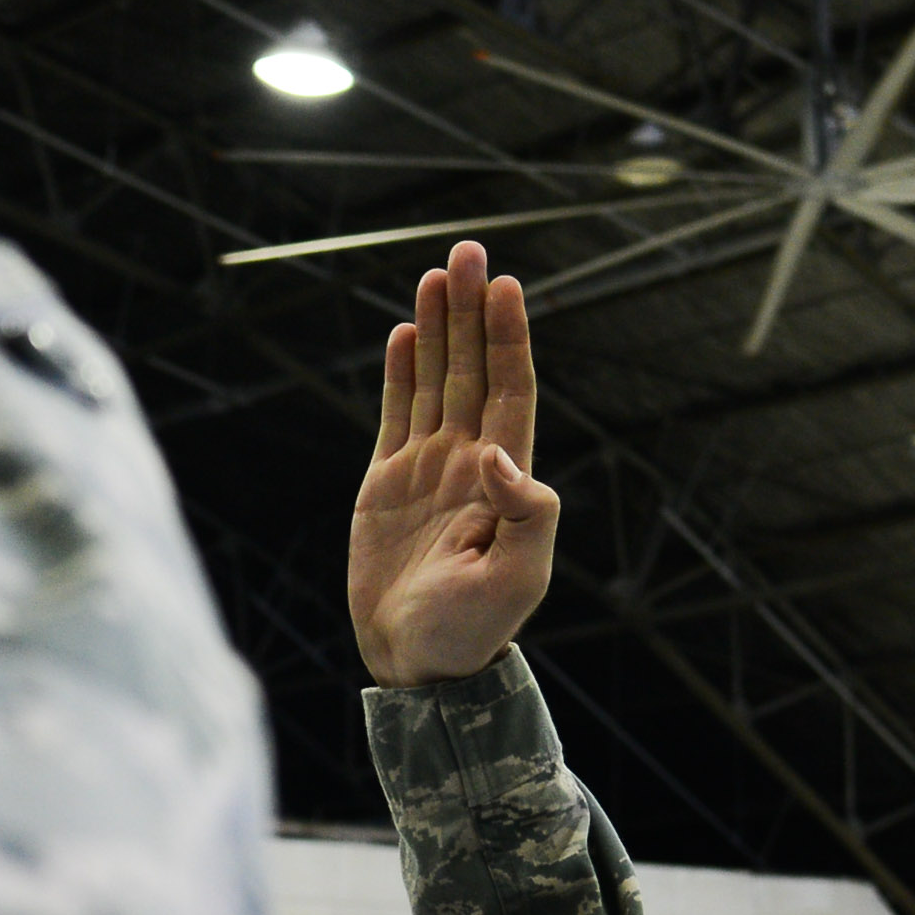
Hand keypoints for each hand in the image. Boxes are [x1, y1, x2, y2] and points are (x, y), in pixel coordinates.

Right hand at [349, 240, 560, 685]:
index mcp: (504, 480)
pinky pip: (396, 414)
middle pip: (473, 371)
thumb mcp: (518, 579)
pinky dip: (402, 373)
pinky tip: (407, 333)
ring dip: (439, 329)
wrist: (419, 663)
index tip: (505, 286)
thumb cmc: (472, 630)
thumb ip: (525, 515)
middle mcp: (469, 463)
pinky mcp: (388, 485)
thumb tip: (499, 455)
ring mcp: (428, 470)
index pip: (510, 390)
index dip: (508, 338)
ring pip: (436, 382)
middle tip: (466, 251)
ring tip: (436, 273)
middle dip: (471, 312)